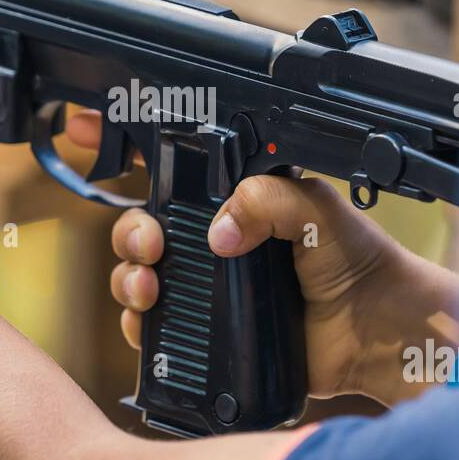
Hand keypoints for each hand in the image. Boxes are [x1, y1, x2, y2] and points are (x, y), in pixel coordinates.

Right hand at [66, 110, 458, 405]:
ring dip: (127, 275)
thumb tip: (218, 233)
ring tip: (149, 283)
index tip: (83, 127)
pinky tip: (148, 317)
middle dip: (130, 231)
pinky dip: (137, 323)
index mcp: (235, 201)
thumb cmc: (355, 260)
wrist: (375, 328)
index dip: (126, 145)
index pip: (172, 167)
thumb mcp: (314, 208)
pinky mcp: (206, 332)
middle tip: (151, 243)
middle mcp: (214, 240)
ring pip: (137, 274)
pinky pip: (151, 327)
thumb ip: (265, 199)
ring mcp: (206, 287)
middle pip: (141, 225)